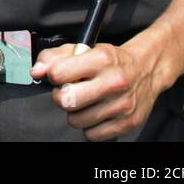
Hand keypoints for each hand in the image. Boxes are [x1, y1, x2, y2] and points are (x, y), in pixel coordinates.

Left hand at [31, 41, 164, 139]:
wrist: (147, 69)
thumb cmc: (110, 60)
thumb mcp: (82, 49)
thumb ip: (53, 57)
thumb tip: (36, 72)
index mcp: (101, 59)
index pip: (59, 74)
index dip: (53, 75)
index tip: (59, 76)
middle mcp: (114, 82)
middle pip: (66, 100)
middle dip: (61, 96)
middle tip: (69, 91)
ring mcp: (122, 105)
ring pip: (76, 120)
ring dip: (75, 112)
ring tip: (85, 101)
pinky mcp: (127, 122)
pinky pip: (91, 134)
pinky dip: (89, 126)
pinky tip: (96, 111)